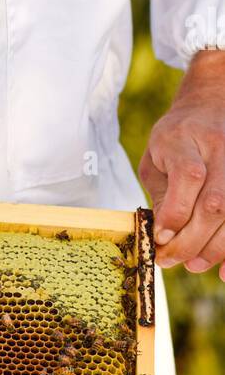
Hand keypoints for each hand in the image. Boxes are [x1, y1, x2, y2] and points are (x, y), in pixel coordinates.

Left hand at [139, 49, 224, 278]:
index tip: (160, 239)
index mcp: (184, 139)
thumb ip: (160, 195)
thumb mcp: (156, 158)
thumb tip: (161, 236)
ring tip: (195, 264)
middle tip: (173, 261)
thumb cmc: (176, 137)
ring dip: (217, 247)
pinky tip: (224, 270)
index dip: (175, 214)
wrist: (211, 104)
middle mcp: (218, 149)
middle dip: (193, 240)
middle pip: (215, 203)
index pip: (188, 177)